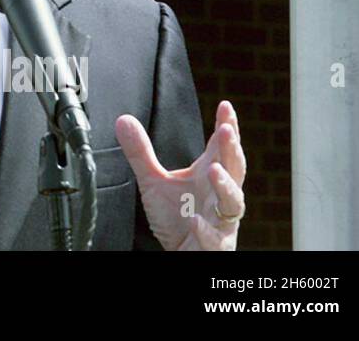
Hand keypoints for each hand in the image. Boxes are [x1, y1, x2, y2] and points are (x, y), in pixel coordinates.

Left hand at [115, 100, 245, 250]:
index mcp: (209, 175)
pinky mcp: (215, 243)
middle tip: (226, 129)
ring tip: (214, 170)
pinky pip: (215, 237)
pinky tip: (196, 221)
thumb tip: (124, 120)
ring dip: (226, 186)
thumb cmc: (177, 218)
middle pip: (234, 168)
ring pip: (233, 202)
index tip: (225, 106)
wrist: (182, 252)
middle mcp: (220, 194)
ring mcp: (221, 220)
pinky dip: (206, 228)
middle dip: (232, 149)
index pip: (222, 147)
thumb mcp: (153, 181)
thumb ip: (141, 153)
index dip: (227, 126)